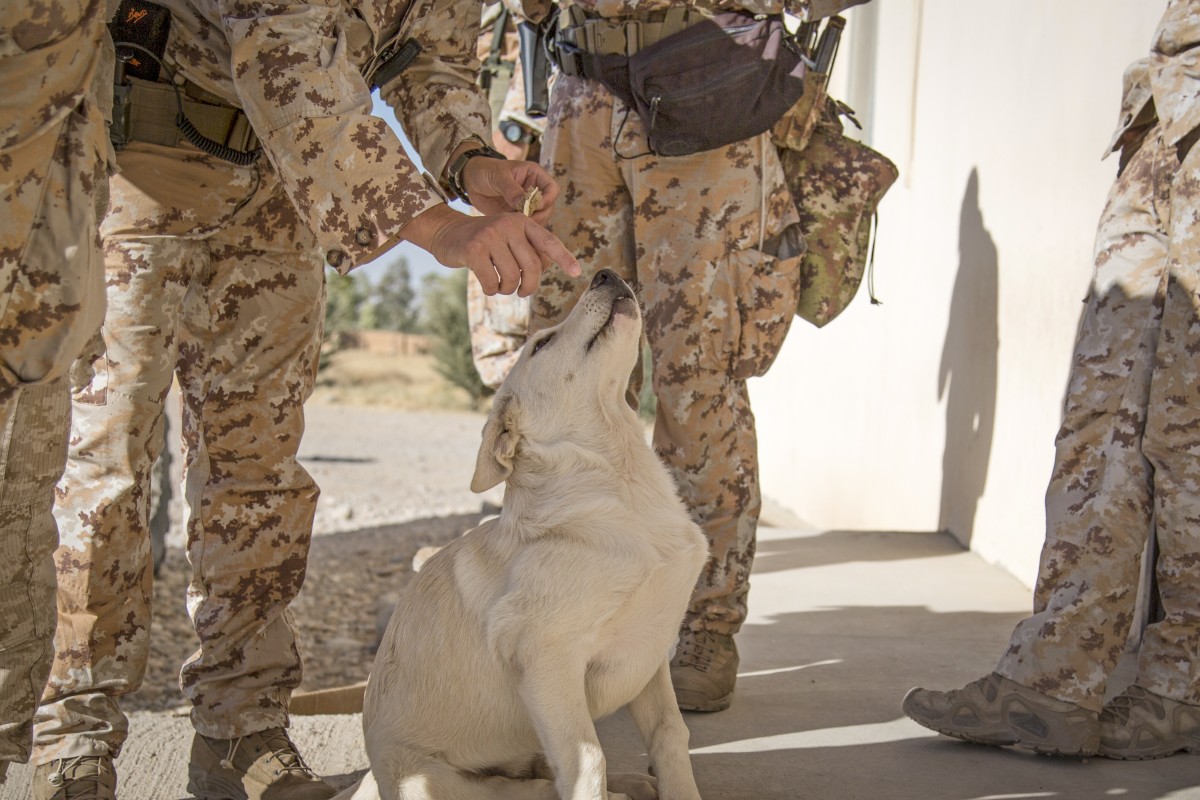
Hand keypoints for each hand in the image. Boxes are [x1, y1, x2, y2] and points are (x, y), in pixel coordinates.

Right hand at [399, 204, 579, 296]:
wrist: (447, 232)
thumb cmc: (483, 241)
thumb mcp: (508, 238)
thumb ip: (527, 250)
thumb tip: (547, 267)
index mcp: (522, 221)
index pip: (548, 241)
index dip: (563, 258)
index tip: (576, 272)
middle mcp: (508, 224)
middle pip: (532, 266)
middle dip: (529, 286)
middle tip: (521, 292)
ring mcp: (491, 235)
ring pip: (512, 277)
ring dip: (507, 289)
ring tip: (500, 286)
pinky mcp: (474, 249)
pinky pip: (492, 282)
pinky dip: (491, 290)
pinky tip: (487, 284)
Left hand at [460, 154, 559, 225]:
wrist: (471, 181)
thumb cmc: (486, 171)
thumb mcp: (498, 176)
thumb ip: (511, 189)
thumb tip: (523, 203)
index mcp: (535, 176)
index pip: (552, 189)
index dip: (546, 200)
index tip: (533, 206)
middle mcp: (534, 191)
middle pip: (548, 208)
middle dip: (538, 216)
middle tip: (523, 220)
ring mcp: (527, 205)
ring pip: (539, 219)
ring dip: (530, 225)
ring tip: (514, 226)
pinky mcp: (518, 216)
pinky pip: (526, 226)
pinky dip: (521, 231)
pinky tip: (510, 231)